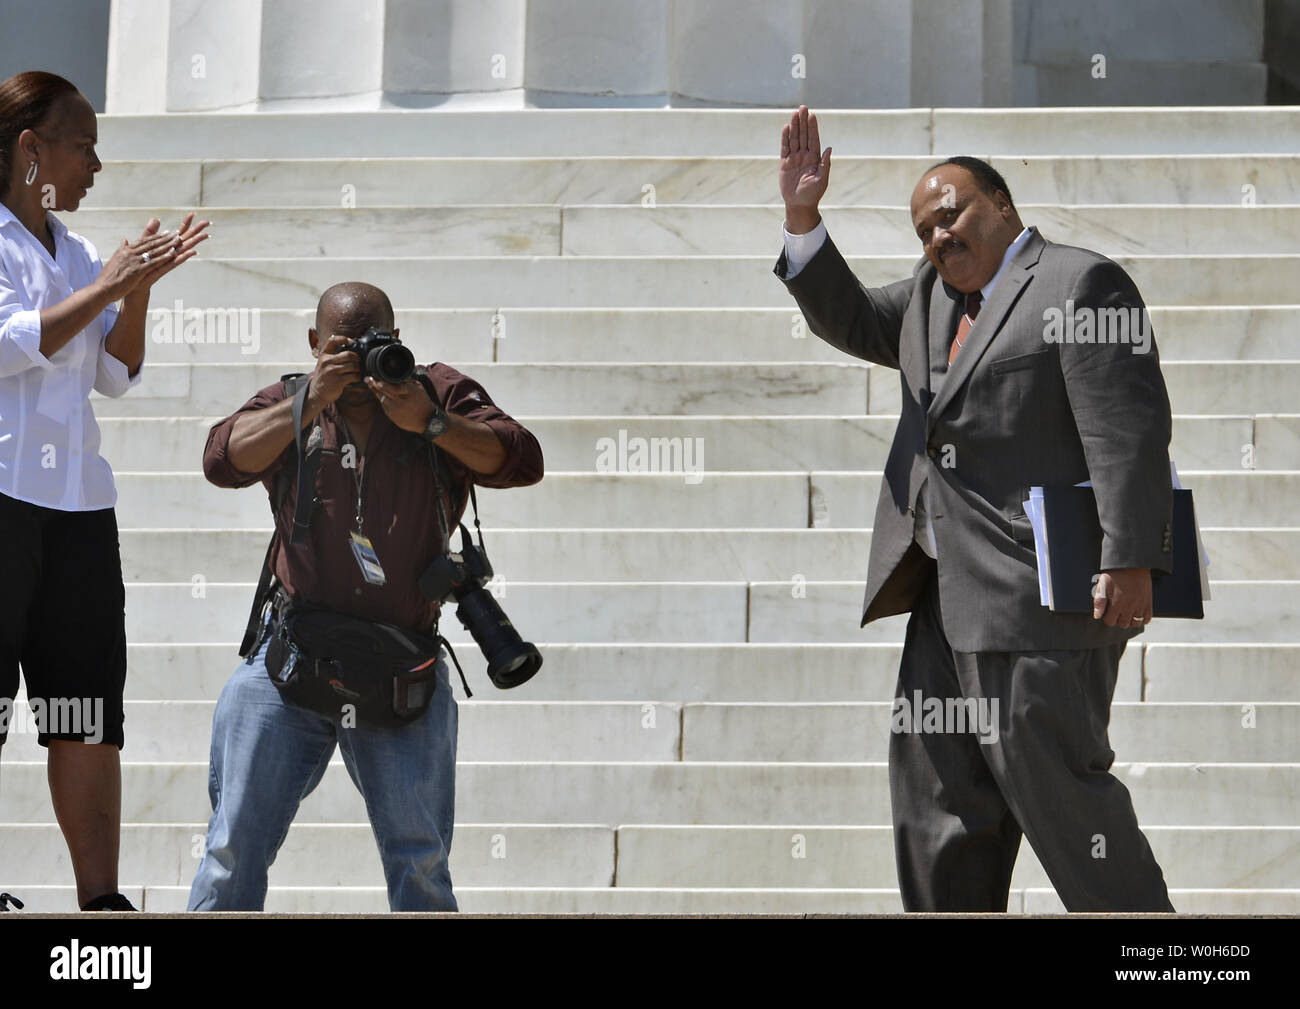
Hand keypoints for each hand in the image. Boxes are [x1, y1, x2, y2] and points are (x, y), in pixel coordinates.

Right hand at [96, 225, 183, 299]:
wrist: (102, 289)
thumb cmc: (108, 277)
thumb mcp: (115, 260)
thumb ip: (122, 250)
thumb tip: (125, 240)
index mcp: (125, 250)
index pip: (143, 241)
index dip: (156, 236)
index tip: (166, 232)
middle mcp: (129, 253)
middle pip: (150, 243)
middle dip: (165, 238)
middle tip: (176, 233)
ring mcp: (133, 261)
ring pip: (153, 250)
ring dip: (167, 245)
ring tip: (178, 240)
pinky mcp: (137, 271)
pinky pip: (153, 262)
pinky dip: (164, 256)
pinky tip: (173, 253)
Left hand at [126, 212, 209, 292]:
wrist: (134, 281)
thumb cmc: (140, 264)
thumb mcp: (144, 244)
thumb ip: (150, 232)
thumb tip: (156, 218)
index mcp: (166, 246)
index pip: (178, 233)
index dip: (185, 223)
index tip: (193, 213)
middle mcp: (171, 253)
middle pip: (186, 239)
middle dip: (196, 230)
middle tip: (207, 222)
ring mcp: (169, 261)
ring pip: (184, 249)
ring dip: (195, 242)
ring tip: (205, 235)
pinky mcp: (165, 269)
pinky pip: (176, 261)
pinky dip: (184, 257)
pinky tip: (193, 252)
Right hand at [307, 332, 362, 406]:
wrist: (317, 393)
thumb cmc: (323, 377)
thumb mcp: (323, 363)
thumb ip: (332, 356)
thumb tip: (348, 347)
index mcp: (323, 355)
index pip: (332, 341)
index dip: (343, 339)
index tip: (351, 342)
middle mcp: (327, 362)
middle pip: (348, 354)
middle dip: (356, 358)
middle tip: (358, 361)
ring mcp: (332, 371)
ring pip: (353, 365)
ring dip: (358, 368)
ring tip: (357, 370)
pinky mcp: (338, 381)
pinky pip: (354, 376)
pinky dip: (358, 376)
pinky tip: (356, 377)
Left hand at [366, 375, 436, 433]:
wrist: (427, 419)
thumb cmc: (423, 401)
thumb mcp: (418, 387)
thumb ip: (406, 381)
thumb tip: (394, 375)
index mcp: (407, 392)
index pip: (391, 387)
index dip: (382, 384)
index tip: (376, 380)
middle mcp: (400, 401)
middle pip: (382, 392)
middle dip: (373, 384)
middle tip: (367, 379)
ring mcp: (395, 410)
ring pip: (381, 398)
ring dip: (376, 391)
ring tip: (371, 384)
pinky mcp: (392, 416)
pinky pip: (384, 406)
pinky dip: (382, 400)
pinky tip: (382, 395)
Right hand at [780, 105, 830, 233]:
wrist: (799, 204)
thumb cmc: (813, 194)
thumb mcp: (822, 179)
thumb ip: (825, 164)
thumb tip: (829, 149)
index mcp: (815, 158)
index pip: (814, 139)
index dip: (812, 127)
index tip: (812, 115)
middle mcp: (805, 155)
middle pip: (803, 135)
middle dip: (803, 121)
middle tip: (803, 107)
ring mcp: (794, 158)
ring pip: (794, 138)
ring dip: (795, 126)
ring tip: (794, 113)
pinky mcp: (785, 163)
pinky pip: (785, 148)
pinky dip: (785, 138)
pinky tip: (786, 127)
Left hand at [1092, 568, 1152, 627]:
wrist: (1133, 565)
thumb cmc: (1117, 573)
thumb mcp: (1103, 585)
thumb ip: (1099, 601)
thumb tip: (1097, 616)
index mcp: (1116, 604)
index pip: (1110, 621)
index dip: (1107, 617)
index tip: (1108, 611)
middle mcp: (1129, 607)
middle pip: (1122, 624)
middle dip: (1118, 619)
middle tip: (1117, 610)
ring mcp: (1140, 606)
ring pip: (1135, 623)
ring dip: (1130, 620)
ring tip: (1127, 612)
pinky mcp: (1149, 604)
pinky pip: (1147, 619)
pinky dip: (1142, 618)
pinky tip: (1136, 612)